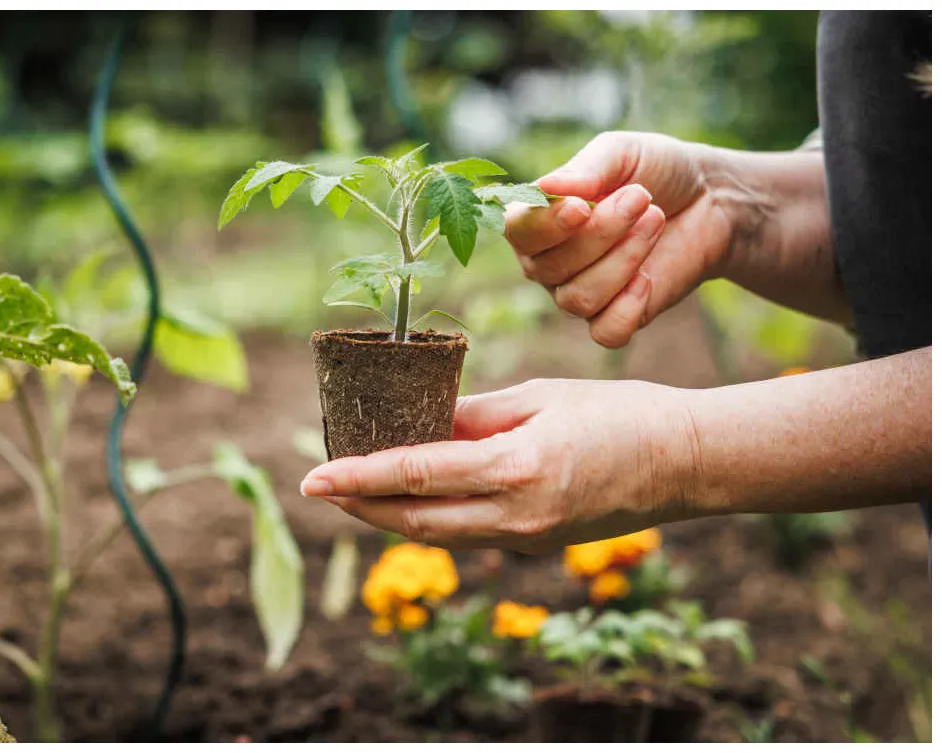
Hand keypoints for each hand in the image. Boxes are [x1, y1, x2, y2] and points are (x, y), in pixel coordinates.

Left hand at [299, 379, 695, 553]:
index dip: (357, 477)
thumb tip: (419, 419)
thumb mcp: (540, 396)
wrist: (685, 463)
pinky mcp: (535, 545)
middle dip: (358, 506)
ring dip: (387, 517)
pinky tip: (410, 497)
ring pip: (435, 534)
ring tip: (353, 491)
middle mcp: (514, 517)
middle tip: (320, 486)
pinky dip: (427, 519)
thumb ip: (473, 413)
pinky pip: (465, 535)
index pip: (414, 476)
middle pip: (413, 521)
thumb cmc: (619, 414)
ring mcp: (526, 540)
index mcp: (515, 469)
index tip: (313, 476)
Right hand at [505, 131, 733, 347]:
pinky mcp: (614, 317)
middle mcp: (547, 262)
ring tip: (655, 221)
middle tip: (641, 198)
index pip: (518, 231)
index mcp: (538, 219)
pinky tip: (648, 278)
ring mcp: (577, 293)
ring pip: (579, 300)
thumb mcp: (623, 153)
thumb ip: (586, 169)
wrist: (709, 200)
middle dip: (601, 233)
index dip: (546, 225)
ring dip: (623, 260)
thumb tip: (547, 187)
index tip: (584, 207)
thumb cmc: (656, 171)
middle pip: (550, 268)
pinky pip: (605, 332)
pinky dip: (627, 308)